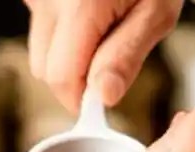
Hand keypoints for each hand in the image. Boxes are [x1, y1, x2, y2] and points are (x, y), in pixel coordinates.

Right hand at [24, 0, 181, 110]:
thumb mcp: (156, 15)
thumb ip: (126, 57)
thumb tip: (102, 96)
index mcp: (80, 6)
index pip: (60, 77)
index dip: (80, 97)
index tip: (101, 99)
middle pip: (43, 69)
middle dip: (74, 77)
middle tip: (109, 56)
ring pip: (38, 54)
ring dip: (65, 57)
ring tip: (100, 30)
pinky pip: (39, 31)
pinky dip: (60, 35)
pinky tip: (86, 15)